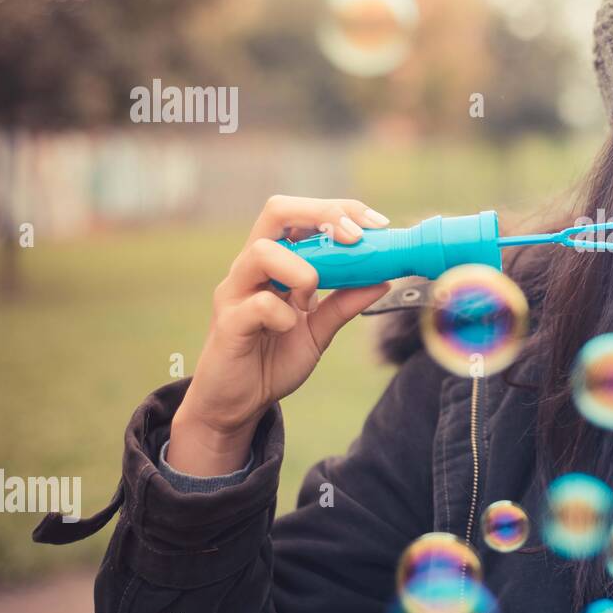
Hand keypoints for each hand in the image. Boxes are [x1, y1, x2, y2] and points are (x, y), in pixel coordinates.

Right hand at [167, 196, 391, 475]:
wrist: (239, 403)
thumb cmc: (274, 359)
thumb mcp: (319, 329)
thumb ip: (345, 303)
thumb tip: (384, 279)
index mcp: (274, 261)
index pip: (301, 213)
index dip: (340, 209)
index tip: (377, 225)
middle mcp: (251, 267)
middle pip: (277, 210)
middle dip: (322, 214)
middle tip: (355, 238)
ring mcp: (235, 292)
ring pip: (262, 251)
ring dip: (302, 270)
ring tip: (311, 300)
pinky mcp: (228, 323)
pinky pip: (258, 305)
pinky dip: (284, 314)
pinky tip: (289, 328)